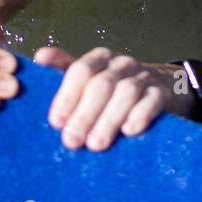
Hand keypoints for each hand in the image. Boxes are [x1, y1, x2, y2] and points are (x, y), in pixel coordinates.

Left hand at [34, 45, 187, 150]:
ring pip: (126, 93)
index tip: (55, 122)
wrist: (161, 85)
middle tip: (71, 141)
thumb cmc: (114, 86)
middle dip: (84, 114)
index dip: (67, 96)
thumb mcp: (90, 75)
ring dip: (109, 119)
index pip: (80, 70)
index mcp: (99, 58)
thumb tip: (39, 57)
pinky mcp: (162, 93)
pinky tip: (129, 131)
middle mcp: (121, 64)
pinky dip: (140, 115)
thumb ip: (64, 67)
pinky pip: (152, 101)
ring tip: (96, 144)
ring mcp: (144, 77)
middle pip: (101, 85)